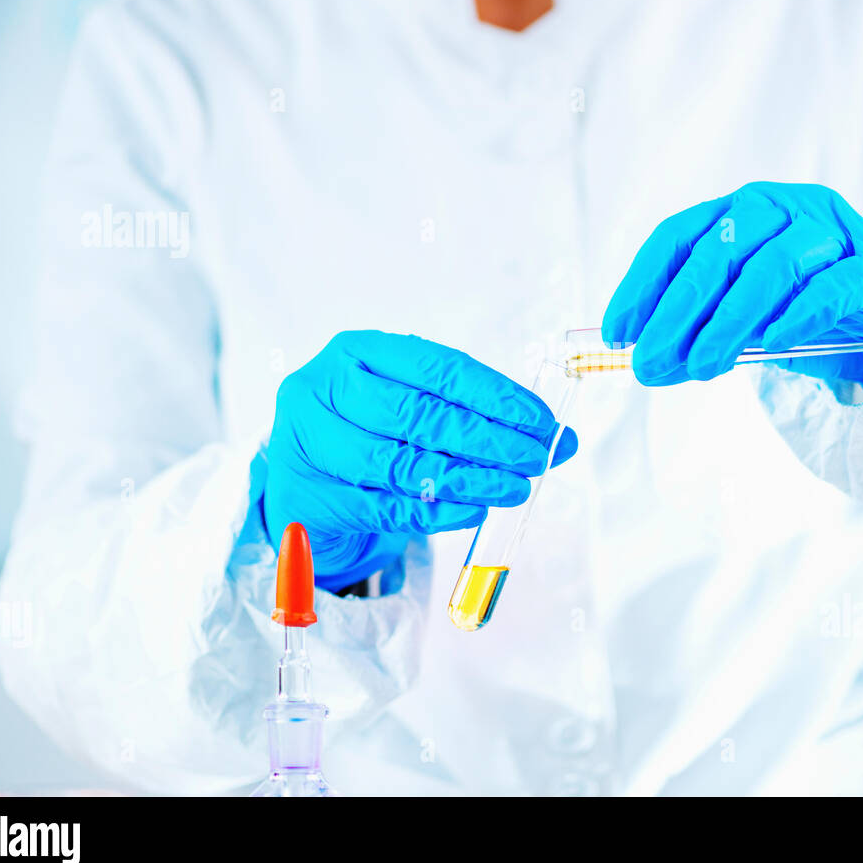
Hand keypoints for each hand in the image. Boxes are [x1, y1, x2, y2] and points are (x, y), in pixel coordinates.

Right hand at [265, 331, 576, 587]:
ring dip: (469, 479)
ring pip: (403, 463)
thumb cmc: (366, 437)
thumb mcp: (414, 411)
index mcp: (356, 352)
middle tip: (535, 457)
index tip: (539, 419)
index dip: (494, 395)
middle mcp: (323, 390)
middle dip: (488, 439)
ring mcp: (311, 445)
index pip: (437, 368)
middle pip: (420, 415)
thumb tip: (561, 439)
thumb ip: (480, 419)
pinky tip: (474, 510)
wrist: (301, 488)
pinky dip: (437, 511)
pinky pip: (387, 506)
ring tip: (514, 487)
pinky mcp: (313, 498)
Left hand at [602, 183, 862, 393]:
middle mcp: (781, 208)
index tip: (619, 333)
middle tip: (650, 362)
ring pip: (770, 268)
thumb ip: (702, 330)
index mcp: (740, 212)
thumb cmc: (812, 308)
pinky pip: (834, 285)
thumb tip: (647, 362)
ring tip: (702, 366)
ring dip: (729, 322)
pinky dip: (800, 315)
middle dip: (676, 313)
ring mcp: (832, 230)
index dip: (642, 285)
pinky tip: (773, 345)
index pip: (677, 237)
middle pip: (717, 253)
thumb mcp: (747, 317)